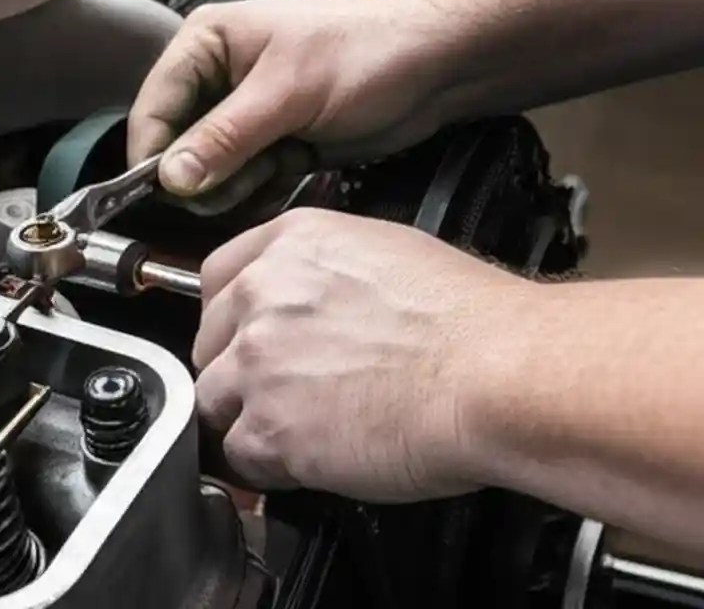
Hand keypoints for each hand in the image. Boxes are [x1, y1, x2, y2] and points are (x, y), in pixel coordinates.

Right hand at [128, 0, 451, 195]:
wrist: (433, 69)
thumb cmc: (368, 53)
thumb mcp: (287, 93)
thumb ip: (225, 137)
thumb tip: (172, 176)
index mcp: (206, 45)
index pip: (153, 110)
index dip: (156, 155)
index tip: (172, 191)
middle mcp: (216, 81)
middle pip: (175, 151)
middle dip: (210, 173)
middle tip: (250, 168)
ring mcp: (242, 117)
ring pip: (208, 176)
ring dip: (241, 184)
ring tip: (281, 161)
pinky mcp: (268, 145)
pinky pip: (241, 186)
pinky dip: (263, 191)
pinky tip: (293, 170)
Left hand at [194, 208, 530, 500]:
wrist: (498, 374)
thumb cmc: (471, 323)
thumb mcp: (388, 255)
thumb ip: (323, 274)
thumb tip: (308, 303)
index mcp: (291, 244)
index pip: (216, 277)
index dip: (229, 317)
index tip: (243, 339)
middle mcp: (262, 296)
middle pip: (210, 344)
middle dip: (241, 371)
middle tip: (289, 392)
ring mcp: (258, 363)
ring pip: (214, 402)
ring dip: (249, 420)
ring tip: (304, 430)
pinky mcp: (268, 428)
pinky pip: (239, 455)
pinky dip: (269, 466)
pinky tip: (312, 459)